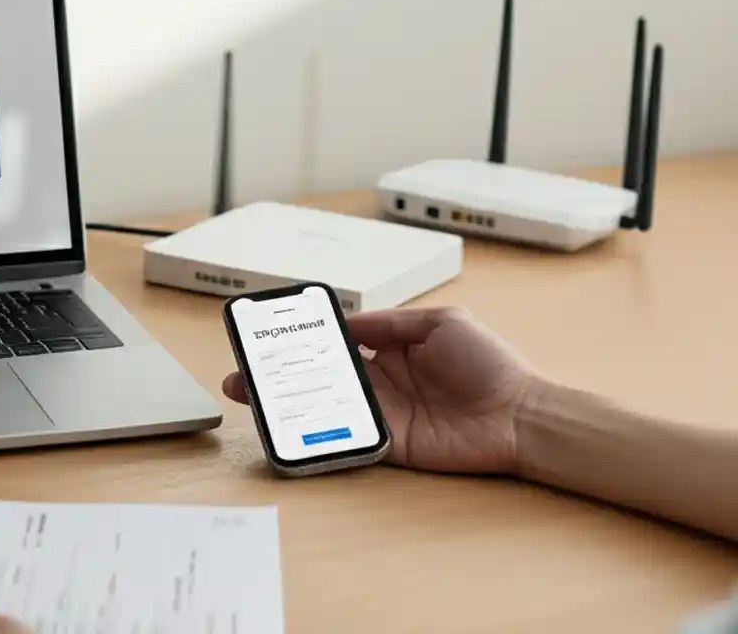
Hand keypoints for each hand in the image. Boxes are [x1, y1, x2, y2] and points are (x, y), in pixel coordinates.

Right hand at [223, 307, 538, 473]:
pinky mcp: (388, 444)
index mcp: (390, 348)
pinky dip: (318, 435)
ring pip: (324, 407)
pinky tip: (290, 428)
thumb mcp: (441, 322)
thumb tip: (347, 321)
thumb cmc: (489, 363)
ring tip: (253, 397)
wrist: (521, 414)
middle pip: (319, 377)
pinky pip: (346, 439)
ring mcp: (381, 414)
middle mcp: (380, 381)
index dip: (304, 339)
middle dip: (281, 374)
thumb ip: (390, 322)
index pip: (337, 342)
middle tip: (244, 372)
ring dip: (288, 404)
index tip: (272, 334)